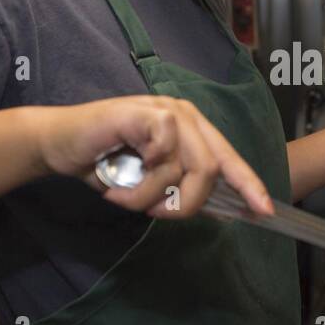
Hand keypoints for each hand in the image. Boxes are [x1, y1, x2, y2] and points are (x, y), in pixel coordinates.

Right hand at [31, 96, 273, 217]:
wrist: (59, 145)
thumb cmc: (103, 162)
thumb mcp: (150, 181)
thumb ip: (180, 187)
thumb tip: (217, 210)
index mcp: (193, 131)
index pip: (229, 159)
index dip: (249, 186)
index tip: (264, 212)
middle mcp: (187, 117)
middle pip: (211, 171)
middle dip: (185, 204)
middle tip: (154, 213)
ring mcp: (167, 111)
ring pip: (187, 170)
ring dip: (152, 198)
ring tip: (124, 197)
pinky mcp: (147, 113)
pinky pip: (162, 157)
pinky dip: (139, 183)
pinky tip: (116, 180)